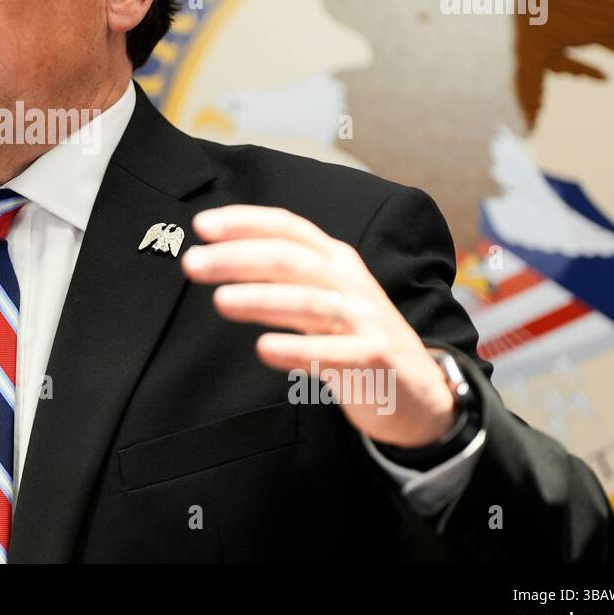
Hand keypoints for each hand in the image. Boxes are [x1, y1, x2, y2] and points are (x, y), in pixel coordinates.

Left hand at [181, 205, 458, 447]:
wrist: (420, 392)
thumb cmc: (355, 338)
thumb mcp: (322, 298)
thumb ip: (280, 279)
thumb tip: (217, 258)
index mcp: (334, 259)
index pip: (288, 227)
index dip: (245, 222)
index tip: (201, 225)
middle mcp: (349, 281)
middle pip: (290, 259)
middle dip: (238, 258)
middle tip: (193, 264)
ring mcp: (364, 319)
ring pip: (308, 301)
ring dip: (262, 299)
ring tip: (220, 300)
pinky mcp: (374, 358)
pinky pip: (332, 352)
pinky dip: (297, 349)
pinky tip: (264, 348)